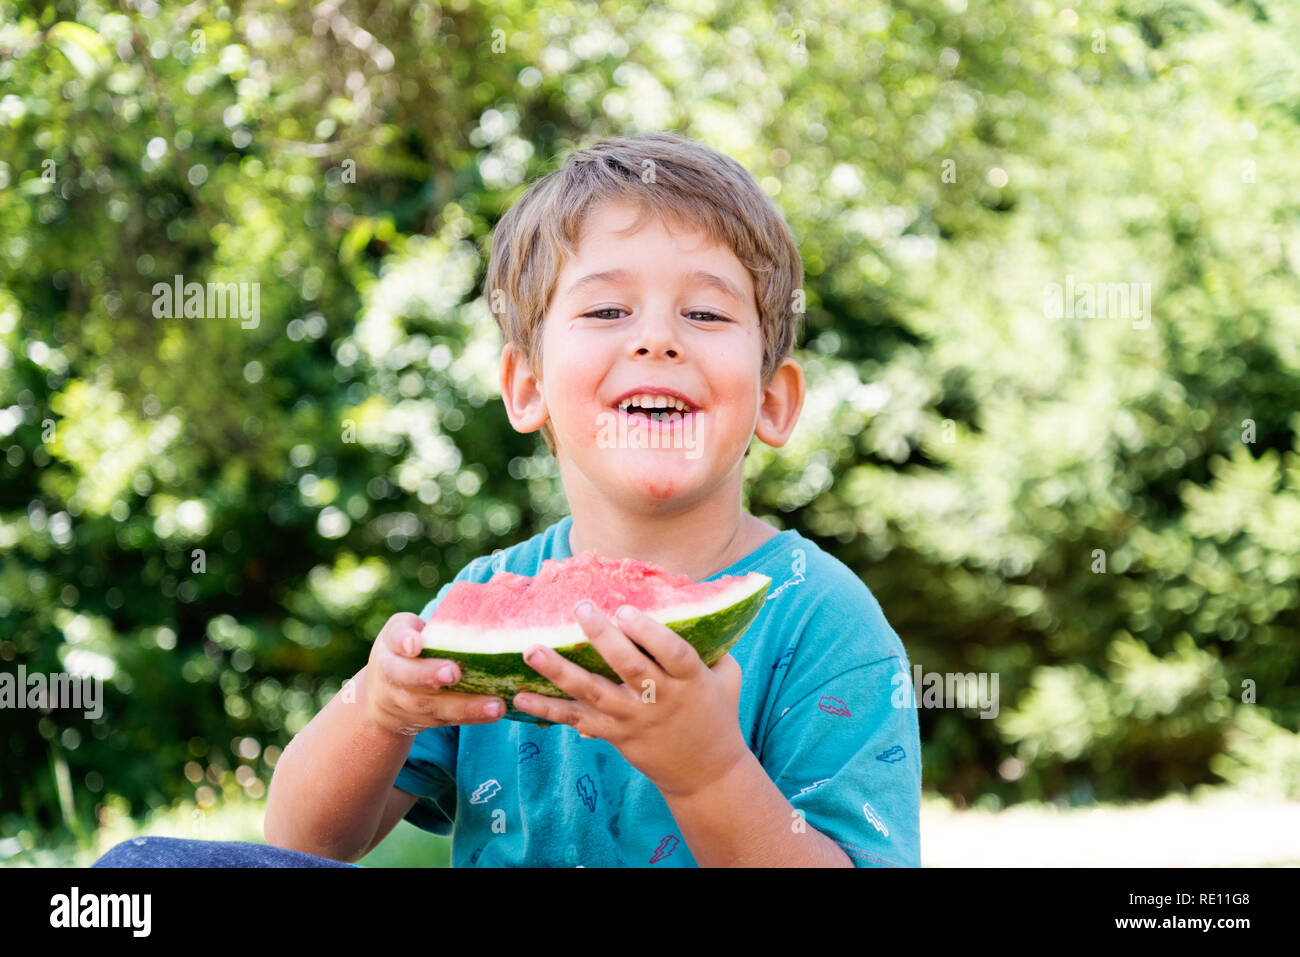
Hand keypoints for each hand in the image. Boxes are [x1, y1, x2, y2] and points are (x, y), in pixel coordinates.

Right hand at [363, 613, 505, 735]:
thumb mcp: (410, 629)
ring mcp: (405, 703)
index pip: (393, 639)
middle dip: (429, 675)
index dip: (403, 641)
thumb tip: (497, 587)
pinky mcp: (423, 721)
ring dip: (464, 706)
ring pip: (431, 707)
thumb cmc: (409, 649)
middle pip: (407, 677)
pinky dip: (472, 717)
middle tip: (454, 673)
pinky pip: (447, 720)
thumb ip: (439, 615)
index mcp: (391, 645)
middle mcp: (391, 676)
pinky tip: (495, 711)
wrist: (382, 697)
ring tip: (495, 704)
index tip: (415, 644)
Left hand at [512, 602, 749, 798]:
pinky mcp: (615, 735)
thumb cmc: (717, 714)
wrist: (707, 774)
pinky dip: (548, 710)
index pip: (672, 653)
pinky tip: (521, 697)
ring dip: (560, 671)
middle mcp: (660, 699)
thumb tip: (691, 601)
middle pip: (629, 667)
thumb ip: (713, 645)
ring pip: (595, 693)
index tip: (625, 610)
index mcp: (691, 679)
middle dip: (602, 637)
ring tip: (531, 650)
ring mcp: (634, 719)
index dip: (649, 632)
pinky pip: (578, 720)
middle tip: (580, 608)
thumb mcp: (727, 677)